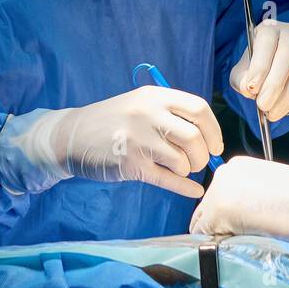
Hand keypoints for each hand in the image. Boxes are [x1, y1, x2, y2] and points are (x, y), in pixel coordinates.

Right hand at [0, 86, 224, 198]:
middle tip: (198, 163)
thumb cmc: (114, 121)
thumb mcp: (141, 105)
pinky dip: (185, 188)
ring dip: (188, 170)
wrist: (73, 135)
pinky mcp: (130, 164)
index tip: (215, 146)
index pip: (199, 109)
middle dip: (203, 156)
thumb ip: (171, 116)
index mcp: (154, 96)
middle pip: (194, 138)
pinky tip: (193, 191)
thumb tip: (210, 140)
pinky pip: (167, 179)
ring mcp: (138, 139)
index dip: (213, 130)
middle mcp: (148, 114)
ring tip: (179, 170)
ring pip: (182, 161)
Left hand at [189, 156, 288, 262]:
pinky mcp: (218, 211)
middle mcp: (223, 173)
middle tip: (242, 239)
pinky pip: (205, 236)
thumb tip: (237, 217)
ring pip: (202, 223)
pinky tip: (242, 243)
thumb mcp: (271, 188)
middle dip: (217, 226)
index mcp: (237, 166)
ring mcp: (218, 190)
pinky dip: (217, 245)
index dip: (226, 217)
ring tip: (246, 241)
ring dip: (218, 236)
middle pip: (205, 207)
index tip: (241, 227)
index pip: (217, 195)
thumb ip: (249, 197)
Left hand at [229, 19, 288, 121]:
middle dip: (274, 84)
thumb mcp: (242, 71)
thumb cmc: (257, 67)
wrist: (276, 68)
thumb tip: (247, 88)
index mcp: (269, 29)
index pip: (267, 40)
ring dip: (288, 94)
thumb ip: (240, 79)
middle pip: (287, 55)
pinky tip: (284, 106)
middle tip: (263, 105)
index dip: (260, 65)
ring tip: (273, 112)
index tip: (252, 88)